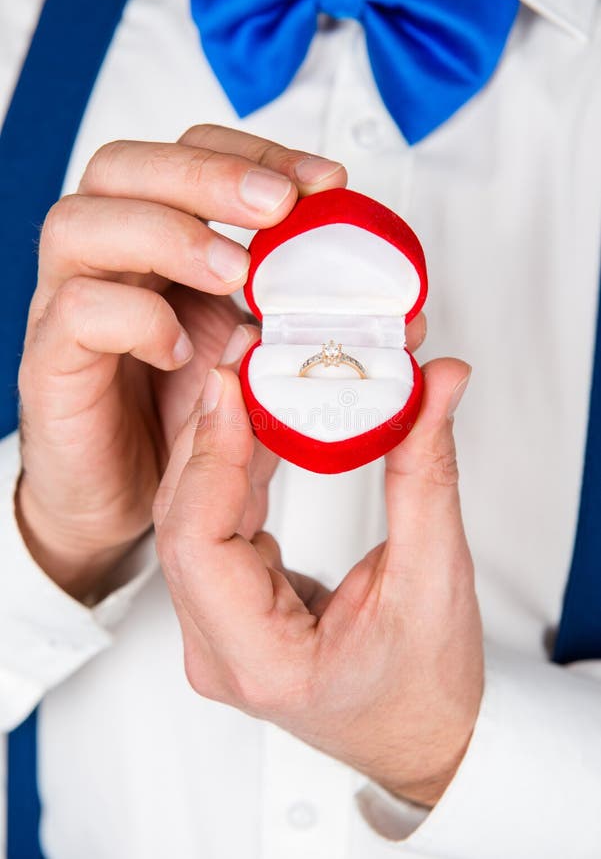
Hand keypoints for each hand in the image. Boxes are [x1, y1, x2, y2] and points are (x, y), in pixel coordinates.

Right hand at [16, 125, 346, 599]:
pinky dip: (136, 319)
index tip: (325, 182)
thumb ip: (308, 328)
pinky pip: (76, 312)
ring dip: (169, 234)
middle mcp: (106, 258)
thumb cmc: (182, 417)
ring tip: (234, 273)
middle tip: (279, 206)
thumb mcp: (258, 358)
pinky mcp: (52, 362)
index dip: (254, 152)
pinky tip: (179, 350)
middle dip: (210, 175)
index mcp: (157, 240)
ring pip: (79, 223)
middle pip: (122, 167)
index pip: (188, 154)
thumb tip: (400, 319)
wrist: (126, 492)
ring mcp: (67, 304)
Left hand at [154, 328, 481, 807]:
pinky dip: (235, 468)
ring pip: (193, 516)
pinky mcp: (229, 605)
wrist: (423, 735)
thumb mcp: (434, 578)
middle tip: (245, 358)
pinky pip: (215, 523)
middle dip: (212, 432)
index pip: (198, 545)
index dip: (209, 456)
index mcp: (258, 662)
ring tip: (252, 376)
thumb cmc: (426, 686)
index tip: (232, 385)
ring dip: (221, 443)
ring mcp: (217, 629)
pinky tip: (258, 424)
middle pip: (185, 521)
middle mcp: (219, 649)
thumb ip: (426, 473)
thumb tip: (437, 382)